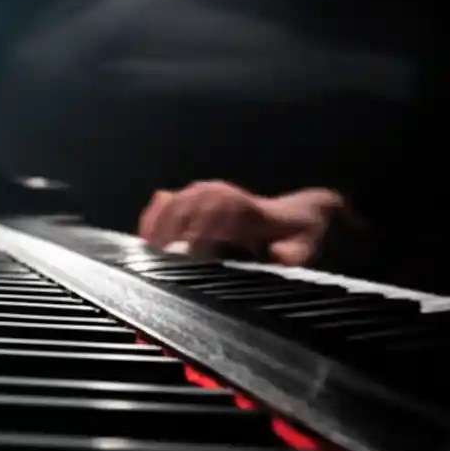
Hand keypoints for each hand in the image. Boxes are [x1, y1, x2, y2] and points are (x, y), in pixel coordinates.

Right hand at [138, 181, 352, 265]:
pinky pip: (172, 199)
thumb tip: (277, 255)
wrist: (300, 215)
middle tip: (158, 254)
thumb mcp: (306, 247)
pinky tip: (143, 232)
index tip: (188, 251)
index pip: (220, 209)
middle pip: (192, 201)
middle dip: (173, 225)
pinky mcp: (200, 200)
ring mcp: (211, 194)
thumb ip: (294, 254)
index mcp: (251, 208)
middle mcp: (227, 196)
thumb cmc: (301, 235)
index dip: (202, 228)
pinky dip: (155, 213)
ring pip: (179, 199)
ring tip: (145, 246)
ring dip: (160, 220)